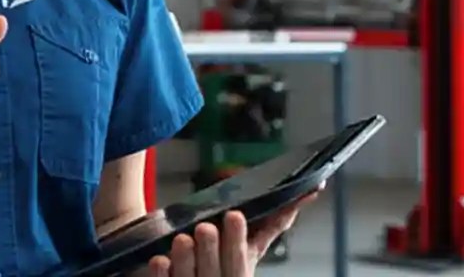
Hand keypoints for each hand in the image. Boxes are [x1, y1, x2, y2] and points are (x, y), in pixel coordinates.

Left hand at [136, 188, 319, 275]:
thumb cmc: (222, 264)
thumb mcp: (247, 250)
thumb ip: (270, 226)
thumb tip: (303, 194)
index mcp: (240, 274)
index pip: (244, 259)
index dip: (239, 240)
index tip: (235, 215)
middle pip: (221, 271)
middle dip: (217, 248)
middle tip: (207, 227)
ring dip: (188, 259)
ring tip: (184, 239)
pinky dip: (162, 273)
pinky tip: (160, 260)